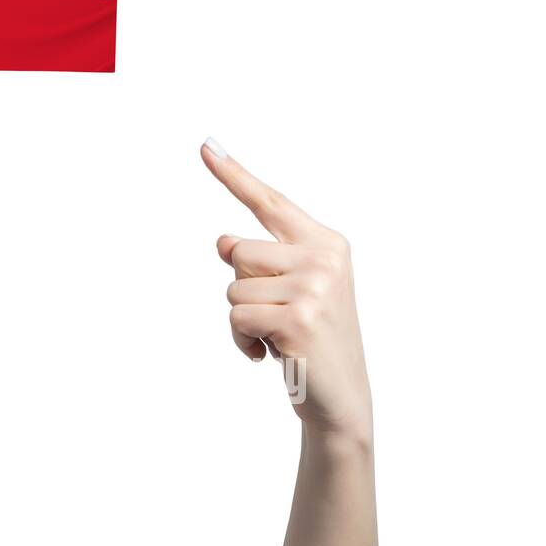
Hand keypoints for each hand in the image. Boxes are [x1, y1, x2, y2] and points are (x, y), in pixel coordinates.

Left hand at [202, 139, 370, 439]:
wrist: (341, 399)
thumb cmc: (312, 339)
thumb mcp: (296, 290)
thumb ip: (265, 258)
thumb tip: (223, 241)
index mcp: (326, 243)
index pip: (270, 202)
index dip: (233, 174)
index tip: (204, 145)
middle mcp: (324, 257)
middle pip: (236, 250)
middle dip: (243, 286)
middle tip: (277, 314)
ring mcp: (313, 287)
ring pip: (231, 287)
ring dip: (242, 319)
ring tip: (276, 336)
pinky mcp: (297, 317)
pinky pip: (235, 318)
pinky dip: (242, 342)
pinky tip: (270, 355)